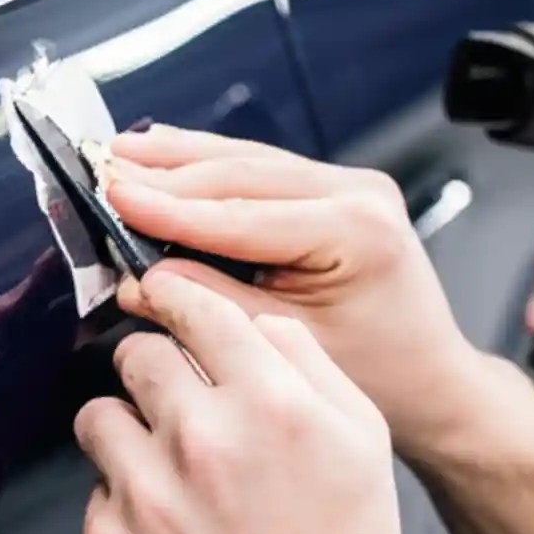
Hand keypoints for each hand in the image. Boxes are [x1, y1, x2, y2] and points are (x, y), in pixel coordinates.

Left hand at [75, 270, 434, 533]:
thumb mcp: (364, 444)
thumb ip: (310, 365)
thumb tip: (258, 322)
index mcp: (272, 404)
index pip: (197, 308)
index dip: (176, 296)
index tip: (166, 299)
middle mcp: (204, 439)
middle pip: (137, 353)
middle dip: (153, 368)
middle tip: (177, 402)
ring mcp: (149, 491)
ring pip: (98, 412)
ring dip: (126, 428)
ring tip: (166, 465)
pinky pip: (95, 486)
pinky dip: (122, 496)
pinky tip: (167, 523)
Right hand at [105, 125, 493, 455]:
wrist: (431, 379)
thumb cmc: (377, 374)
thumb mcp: (283, 343)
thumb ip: (210, 303)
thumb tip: (139, 278)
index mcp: (356, 229)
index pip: (240, 214)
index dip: (168, 206)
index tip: (111, 195)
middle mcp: (359, 194)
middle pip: (241, 174)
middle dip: (166, 172)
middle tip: (102, 169)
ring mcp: (353, 185)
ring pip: (248, 162)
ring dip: (181, 158)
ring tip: (122, 153)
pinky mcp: (340, 192)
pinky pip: (263, 172)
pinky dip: (211, 168)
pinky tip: (168, 158)